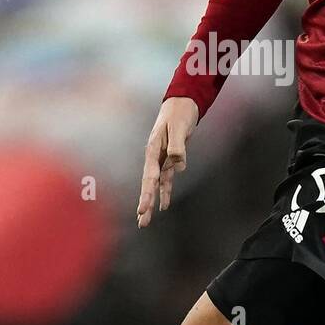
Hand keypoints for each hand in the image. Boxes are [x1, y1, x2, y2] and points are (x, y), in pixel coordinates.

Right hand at [137, 97, 199, 226]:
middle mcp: (155, 156)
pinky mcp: (170, 159)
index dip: (147, 194)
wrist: (183, 103)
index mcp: (154, 149)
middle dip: (145, 203)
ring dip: (152, 202)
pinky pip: (166, 179)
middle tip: (141, 221)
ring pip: (156, 185)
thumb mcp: (180, 127)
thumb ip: (178, 146)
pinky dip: (165, 192)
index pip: (150, 176)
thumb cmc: (179, 113)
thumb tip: (178, 166)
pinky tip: (163, 205)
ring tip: (145, 220)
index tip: (143, 209)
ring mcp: (161, 158)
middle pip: (149, 184)